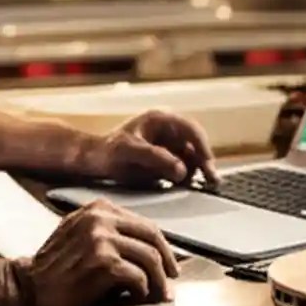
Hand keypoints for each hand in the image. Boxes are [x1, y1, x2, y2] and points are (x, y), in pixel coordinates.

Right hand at [8, 198, 179, 305]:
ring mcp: (101, 239)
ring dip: (158, 281)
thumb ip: (110, 233)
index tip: (167, 262)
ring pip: (149, 257)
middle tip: (171, 280)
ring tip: (158, 294)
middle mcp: (100, 218)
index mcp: (97, 209)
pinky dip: (142, 290)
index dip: (161, 245)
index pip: (143, 223)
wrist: (28, 291)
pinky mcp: (103, 263)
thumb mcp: (80, 236)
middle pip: (152, 236)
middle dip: (167, 261)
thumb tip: (150, 248)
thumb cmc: (55, 270)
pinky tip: (136, 297)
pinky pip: (138, 276)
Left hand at [87, 110, 218, 186]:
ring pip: (191, 158)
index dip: (202, 146)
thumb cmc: (108, 151)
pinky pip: (182, 168)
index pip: (191, 130)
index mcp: (161, 119)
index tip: (207, 164)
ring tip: (193, 184)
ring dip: (195, 171)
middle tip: (212, 180)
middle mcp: (168, 131)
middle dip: (204, 162)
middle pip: (195, 144)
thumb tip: (182, 170)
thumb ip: (156, 158)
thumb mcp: (130, 151)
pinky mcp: (165, 161)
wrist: (93, 161)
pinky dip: (186, 177)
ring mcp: (167, 146)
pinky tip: (183, 186)